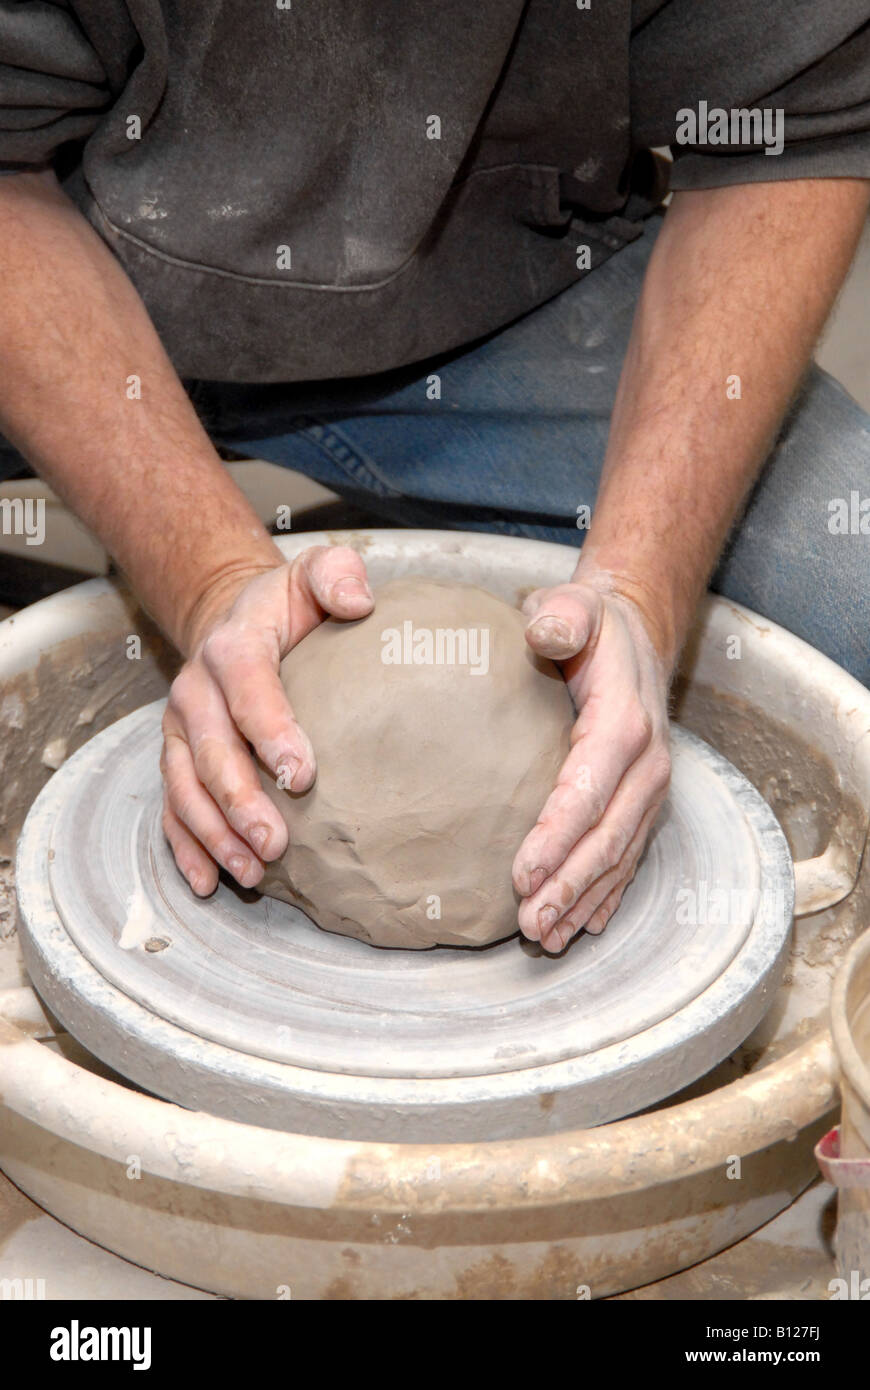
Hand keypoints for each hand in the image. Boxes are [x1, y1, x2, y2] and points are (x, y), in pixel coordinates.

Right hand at [160, 545, 372, 894]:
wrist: (234, 618)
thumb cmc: (286, 607)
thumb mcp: (313, 574)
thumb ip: (336, 574)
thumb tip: (359, 600)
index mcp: (233, 646)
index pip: (249, 689)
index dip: (271, 731)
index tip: (303, 773)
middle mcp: (197, 691)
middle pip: (211, 751)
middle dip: (239, 800)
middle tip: (276, 840)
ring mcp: (180, 729)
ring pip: (185, 787)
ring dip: (214, 834)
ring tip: (252, 870)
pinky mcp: (177, 758)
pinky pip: (173, 807)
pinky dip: (187, 847)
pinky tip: (210, 882)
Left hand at [513, 568, 672, 951]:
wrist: (634, 635)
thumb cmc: (592, 624)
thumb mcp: (576, 605)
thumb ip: (562, 617)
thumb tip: (545, 632)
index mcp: (623, 724)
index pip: (587, 790)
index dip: (556, 836)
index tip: (521, 873)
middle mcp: (646, 765)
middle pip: (606, 837)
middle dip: (569, 886)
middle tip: (530, 925)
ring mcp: (649, 789)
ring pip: (619, 856)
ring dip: (583, 900)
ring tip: (547, 937)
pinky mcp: (642, 802)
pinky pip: (628, 856)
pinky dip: (607, 894)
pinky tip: (582, 925)